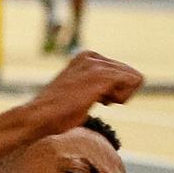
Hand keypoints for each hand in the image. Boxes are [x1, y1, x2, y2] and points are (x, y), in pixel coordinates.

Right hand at [22, 50, 144, 136]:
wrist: (39, 116)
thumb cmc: (56, 112)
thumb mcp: (77, 92)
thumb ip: (93, 85)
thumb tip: (108, 93)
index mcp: (86, 57)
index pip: (123, 72)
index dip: (114, 91)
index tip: (91, 98)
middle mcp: (92, 56)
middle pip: (131, 75)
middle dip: (118, 92)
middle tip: (92, 100)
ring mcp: (96, 64)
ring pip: (134, 79)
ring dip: (119, 96)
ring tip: (93, 100)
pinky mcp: (101, 75)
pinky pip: (134, 81)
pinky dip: (121, 97)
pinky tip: (98, 101)